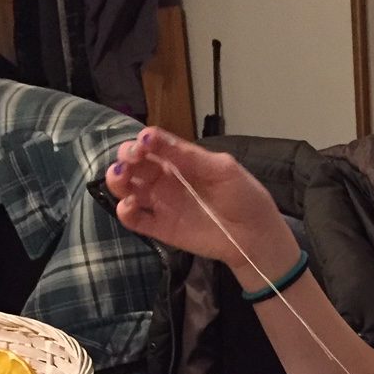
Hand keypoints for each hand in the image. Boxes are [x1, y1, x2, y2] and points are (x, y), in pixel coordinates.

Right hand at [107, 130, 297, 282]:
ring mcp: (161, 203)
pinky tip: (129, 206)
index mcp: (181, 160)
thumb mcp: (222, 169)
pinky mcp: (161, 228)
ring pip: (127, 188)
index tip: (144, 143)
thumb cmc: (244, 197)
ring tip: (122, 179)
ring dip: (117, 180)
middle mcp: (166, 179)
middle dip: (126, 157)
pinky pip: (134, 219)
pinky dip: (124, 211)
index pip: (153, 144)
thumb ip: (190, 156)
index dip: (143, 141)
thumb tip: (153, 137)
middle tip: (131, 159)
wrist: (256, 237)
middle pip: (134, 163)